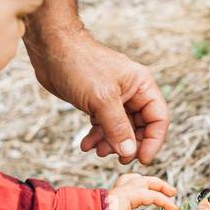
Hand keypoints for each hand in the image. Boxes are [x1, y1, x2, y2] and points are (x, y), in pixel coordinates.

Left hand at [30, 30, 169, 165]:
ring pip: (121, 129)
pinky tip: (86, 145)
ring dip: (111, 143)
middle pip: (141, 127)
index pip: (158, 118)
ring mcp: (114, 98)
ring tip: (97, 151)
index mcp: (142, 85)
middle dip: (129, 144)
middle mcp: (132, 92)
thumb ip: (117, 127)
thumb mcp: (102, 99)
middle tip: (118, 159)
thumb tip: (129, 152)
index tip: (142, 159)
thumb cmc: (79, 65)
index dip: (153, 141)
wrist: (51, 50)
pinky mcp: (97, 103)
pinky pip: (104, 125)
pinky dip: (97, 137)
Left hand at [105, 173, 177, 209]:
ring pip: (137, 179)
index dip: (166, 203)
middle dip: (162, 186)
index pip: (153, 196)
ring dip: (149, 182)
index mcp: (130, 194)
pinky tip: (137, 185)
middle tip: (173, 192)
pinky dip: (135, 181)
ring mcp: (119, 189)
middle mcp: (125, 188)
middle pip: (147, 181)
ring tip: (157, 187)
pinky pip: (127, 181)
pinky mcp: (114, 193)